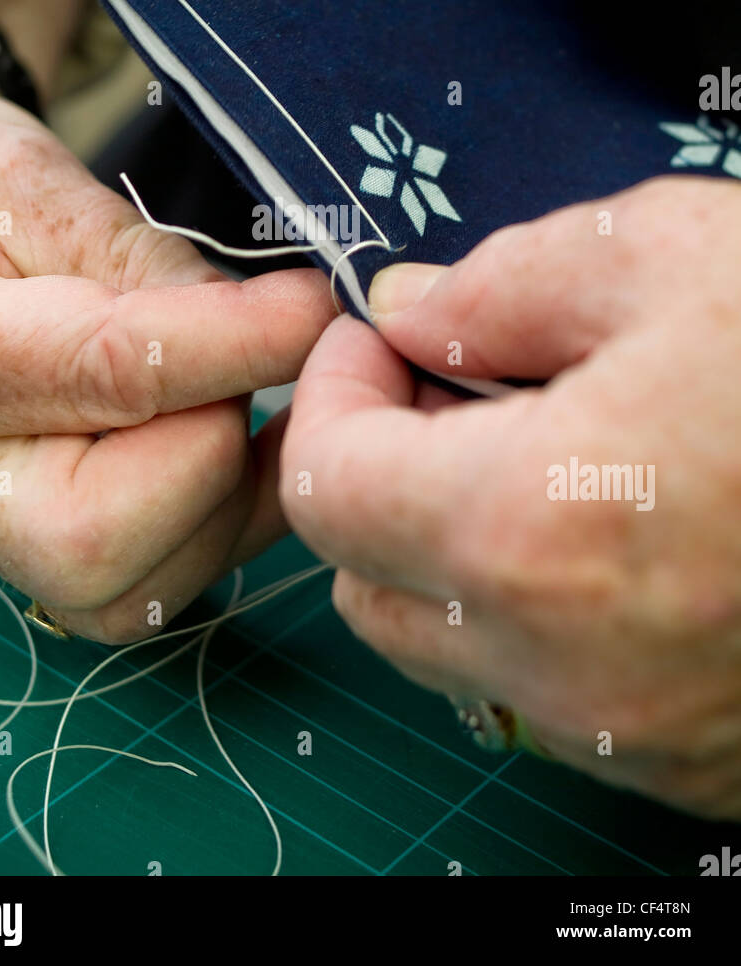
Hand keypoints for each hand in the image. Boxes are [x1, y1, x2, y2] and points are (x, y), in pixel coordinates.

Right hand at [0, 42, 333, 641]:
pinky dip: (227, 519)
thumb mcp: (26, 178)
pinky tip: (247, 436)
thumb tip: (274, 329)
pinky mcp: (40, 546)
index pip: (102, 373)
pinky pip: (155, 585)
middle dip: (211, 449)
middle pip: (98, 541)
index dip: (232, 345)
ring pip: (136, 585)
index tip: (316, 306)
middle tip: (248, 351)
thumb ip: (139, 261)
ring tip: (243, 383)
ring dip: (230, 490)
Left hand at [281, 176, 740, 818]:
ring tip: (550, 451)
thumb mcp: (673, 256)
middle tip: (458, 387)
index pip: (326, 481)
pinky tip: (627, 527)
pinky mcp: (688, 757)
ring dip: (452, 546)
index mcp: (534, 525)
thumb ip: (506, 282)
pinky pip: (549, 688)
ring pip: (447, 647)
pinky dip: (541, 609)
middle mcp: (566, 658)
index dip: (334, 390)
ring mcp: (629, 725)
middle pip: (367, 578)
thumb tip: (414, 310)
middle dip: (382, 472)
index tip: (383, 340)